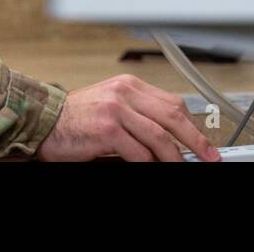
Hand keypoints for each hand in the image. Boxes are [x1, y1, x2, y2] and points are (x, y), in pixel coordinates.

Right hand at [37, 74, 220, 161]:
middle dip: (195, 141)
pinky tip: (153, 168)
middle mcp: (125, 92)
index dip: (192, 125)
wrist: (44, 122)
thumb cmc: (76, 118)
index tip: (203, 143)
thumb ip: (139, 114)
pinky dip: (150, 165)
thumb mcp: (112, 106)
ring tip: (181, 168)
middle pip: (173, 117)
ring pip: (160, 137)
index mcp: (129, 85)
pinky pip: (139, 153)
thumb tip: (169, 136)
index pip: (172, 103)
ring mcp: (117, 110)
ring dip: (175, 158)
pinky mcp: (108, 129)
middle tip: (209, 157)